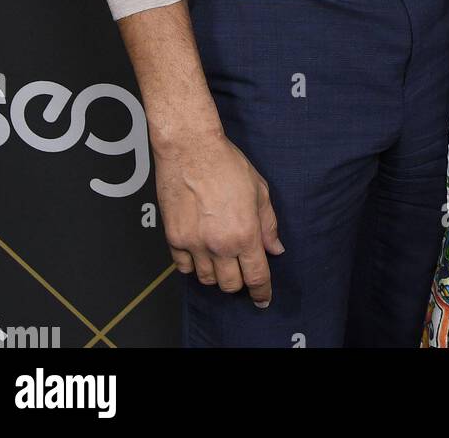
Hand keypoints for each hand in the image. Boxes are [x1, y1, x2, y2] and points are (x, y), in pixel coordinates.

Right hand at [155, 128, 283, 307]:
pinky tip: (200, 252)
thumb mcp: (259, 190)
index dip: (262, 292)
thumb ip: (268, 223)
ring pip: (207, 280)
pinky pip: (184, 267)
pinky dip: (193, 265)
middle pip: (231, 284)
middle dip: (240, 281)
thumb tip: (275, 248)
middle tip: (241, 269)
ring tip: (221, 257)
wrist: (191, 149)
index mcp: (244, 233)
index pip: (256, 276)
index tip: (263, 298)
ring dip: (217, 274)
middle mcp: (219, 244)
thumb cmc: (226, 163)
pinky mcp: (174, 238)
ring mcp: (194, 244)